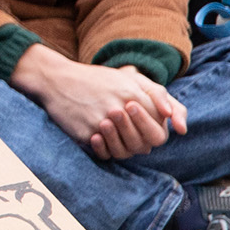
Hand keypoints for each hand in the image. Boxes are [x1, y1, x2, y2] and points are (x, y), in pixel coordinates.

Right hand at [10, 44, 187, 160]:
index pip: (160, 131)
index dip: (154, 134)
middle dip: (138, 141)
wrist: (56, 79)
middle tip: (125, 131)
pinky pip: (104, 151)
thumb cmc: (96, 80)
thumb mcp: (129, 78)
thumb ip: (157, 94)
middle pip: (144, 144)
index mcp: (136, 95)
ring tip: (110, 130)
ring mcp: (104, 122)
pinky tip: (96, 134)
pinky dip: (103, 147)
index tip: (142, 128)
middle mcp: (122, 108)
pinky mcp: (86, 132)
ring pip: (125, 151)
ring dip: (121, 144)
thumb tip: (172, 118)